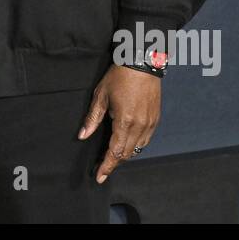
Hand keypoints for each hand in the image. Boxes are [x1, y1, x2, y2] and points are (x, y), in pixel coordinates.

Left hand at [78, 64, 161, 183]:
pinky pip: (146, 140)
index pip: (115, 152)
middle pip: (127, 154)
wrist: (142, 63)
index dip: (107, 166)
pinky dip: (135, 146)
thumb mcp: (100, 96)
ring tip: (113, 157)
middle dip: (114, 163)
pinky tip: (127, 143)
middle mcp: (140, 126)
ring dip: (125, 155)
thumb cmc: (119, 77)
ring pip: (137, 149)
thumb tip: (82, 135)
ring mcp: (150, 124)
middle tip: (102, 167)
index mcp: (125, 121)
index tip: (100, 176)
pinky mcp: (156, 119)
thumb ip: (92, 119)